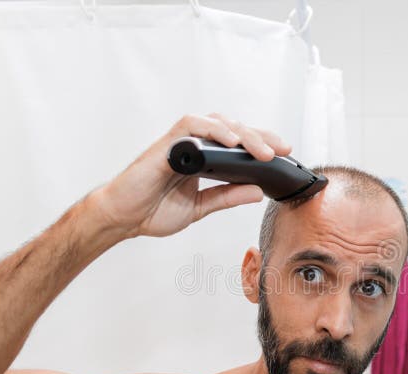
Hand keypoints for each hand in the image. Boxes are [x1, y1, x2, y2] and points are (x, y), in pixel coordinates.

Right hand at [90, 112, 291, 238]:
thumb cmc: (153, 208)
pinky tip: (231, 141)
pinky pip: (192, 126)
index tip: (284, 153)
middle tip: (281, 150)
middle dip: (260, 137)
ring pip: (217, 123)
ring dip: (243, 134)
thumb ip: (227, 197)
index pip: (239, 144)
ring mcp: (181, 142)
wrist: (123, 217)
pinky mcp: (167, 143)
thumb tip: (258, 191)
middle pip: (233, 128)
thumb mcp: (201, 207)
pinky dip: (213, 130)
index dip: (261, 144)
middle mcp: (195, 146)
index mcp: (205, 159)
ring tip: (262, 150)